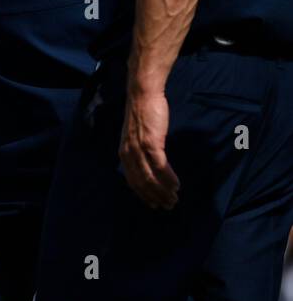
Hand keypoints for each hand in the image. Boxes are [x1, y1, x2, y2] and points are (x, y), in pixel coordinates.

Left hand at [119, 85, 179, 208]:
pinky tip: (176, 185)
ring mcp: (139, 148)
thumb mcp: (136, 135)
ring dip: (164, 191)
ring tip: (174, 199)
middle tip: (168, 206)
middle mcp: (128, 153)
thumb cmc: (143, 113)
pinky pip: (160, 166)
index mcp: (123, 152)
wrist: (143, 94)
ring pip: (150, 177)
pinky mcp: (151, 142)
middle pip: (141, 182)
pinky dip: (168, 178)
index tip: (154, 204)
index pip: (132, 180)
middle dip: (155, 197)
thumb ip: (138, 150)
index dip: (143, 195)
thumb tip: (147, 165)